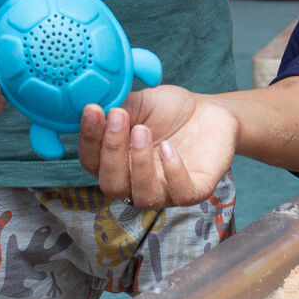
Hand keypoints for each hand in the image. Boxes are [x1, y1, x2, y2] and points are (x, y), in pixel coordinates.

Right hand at [78, 86, 239, 209]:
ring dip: (138, 164)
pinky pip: (181, 193)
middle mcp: (136, 183)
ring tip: (142, 130)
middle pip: (112, 184)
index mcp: (117, 164)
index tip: (93, 109)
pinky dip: (173, 172)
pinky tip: (168, 148)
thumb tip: (92, 107)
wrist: (209, 110)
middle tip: (118, 117)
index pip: (92, 162)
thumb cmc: (170, 110)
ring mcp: (165, 191)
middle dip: (111, 151)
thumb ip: (116, 109)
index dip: (88, 139)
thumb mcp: (140, 103)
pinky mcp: (194, 190)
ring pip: (143, 195)